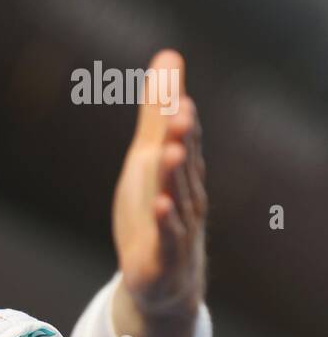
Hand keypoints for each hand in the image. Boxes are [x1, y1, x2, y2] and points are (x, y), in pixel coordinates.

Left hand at [110, 49, 206, 336]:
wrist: (163, 280)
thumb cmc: (157, 210)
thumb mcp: (150, 157)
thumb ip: (157, 111)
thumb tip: (168, 57)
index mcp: (181, 173)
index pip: (184, 141)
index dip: (180, 118)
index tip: (178, 92)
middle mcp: (185, 196)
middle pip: (183, 164)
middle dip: (183, 138)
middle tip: (181, 109)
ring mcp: (177, 227)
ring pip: (177, 197)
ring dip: (175, 174)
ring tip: (171, 150)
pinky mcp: (163, 256)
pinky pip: (166, 236)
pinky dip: (165, 222)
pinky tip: (160, 206)